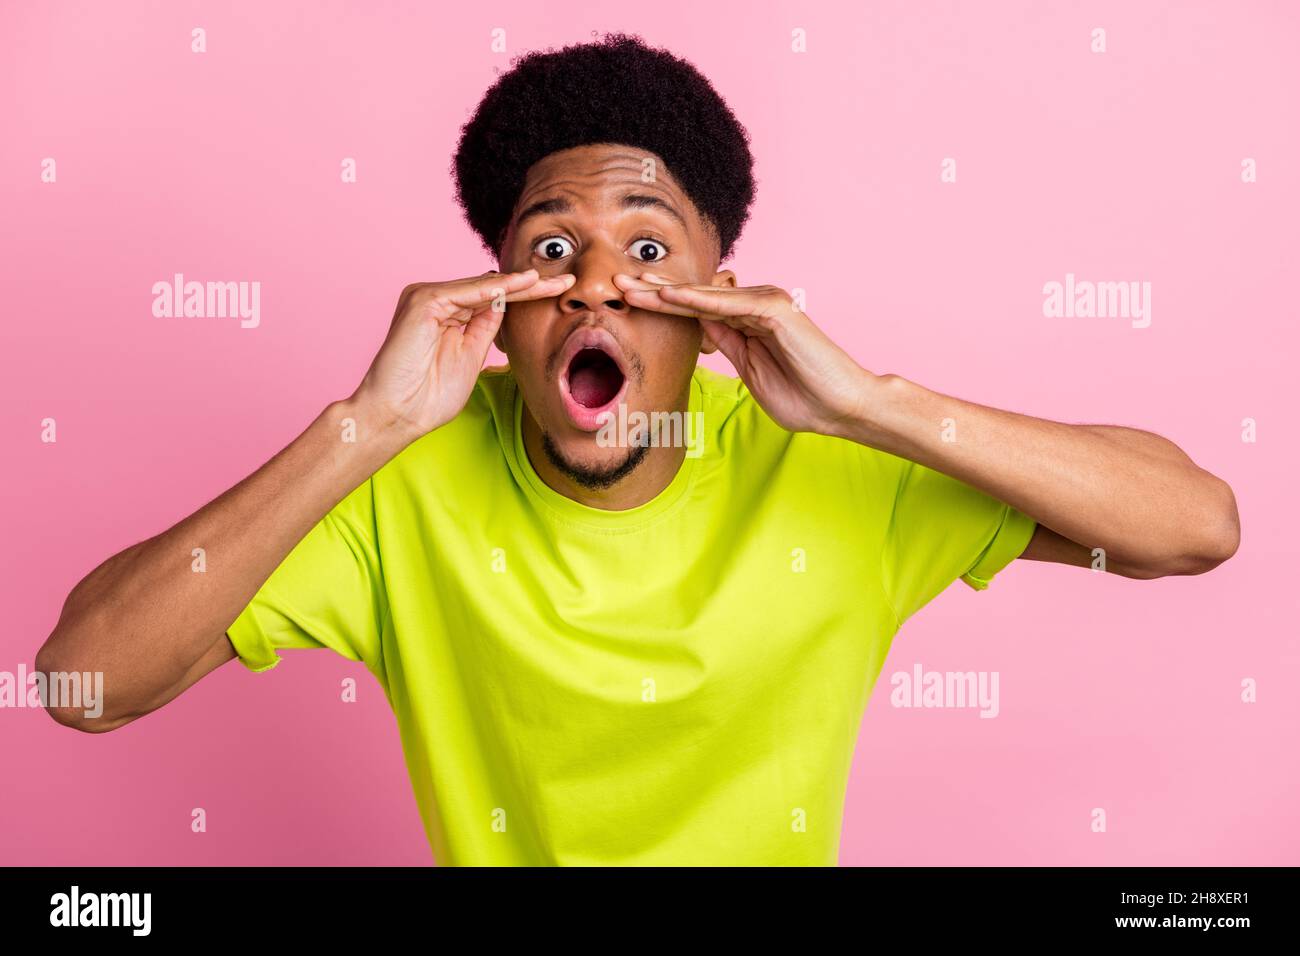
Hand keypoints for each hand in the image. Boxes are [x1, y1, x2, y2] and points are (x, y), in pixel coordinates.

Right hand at [354, 269, 574, 442]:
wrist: (398, 414)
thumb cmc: (429, 397)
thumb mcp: (471, 358)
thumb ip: (487, 330)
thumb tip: (508, 305)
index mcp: (449, 314)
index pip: (496, 301)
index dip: (529, 297)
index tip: (562, 295)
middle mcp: (438, 300)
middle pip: (494, 289)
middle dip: (531, 286)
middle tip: (569, 282)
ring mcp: (429, 296)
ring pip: (484, 287)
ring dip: (519, 284)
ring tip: (552, 281)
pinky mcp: (423, 299)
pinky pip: (468, 292)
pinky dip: (495, 290)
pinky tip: (521, 286)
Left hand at [613, 271, 871, 436]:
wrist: (839, 408)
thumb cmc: (802, 398)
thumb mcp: (750, 372)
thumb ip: (728, 347)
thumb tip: (701, 329)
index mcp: (746, 323)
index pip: (694, 310)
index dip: (660, 304)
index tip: (626, 302)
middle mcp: (755, 306)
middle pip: (694, 296)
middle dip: (654, 290)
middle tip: (615, 283)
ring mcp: (767, 304)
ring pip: (705, 296)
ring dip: (667, 290)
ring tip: (632, 285)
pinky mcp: (776, 310)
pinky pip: (728, 305)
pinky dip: (698, 300)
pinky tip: (670, 296)